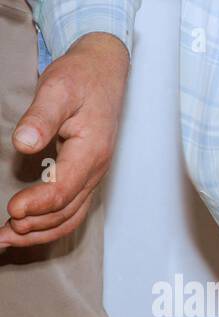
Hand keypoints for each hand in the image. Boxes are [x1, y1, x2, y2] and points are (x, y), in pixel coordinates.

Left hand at [0, 33, 129, 248]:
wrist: (105, 73)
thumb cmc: (83, 79)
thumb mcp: (58, 89)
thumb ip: (41, 117)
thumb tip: (24, 142)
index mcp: (91, 152)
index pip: (65, 189)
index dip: (38, 204)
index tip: (13, 210)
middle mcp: (95, 171)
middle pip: (67, 212)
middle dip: (35, 228)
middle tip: (3, 235)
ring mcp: (92, 176)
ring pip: (71, 217)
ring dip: (41, 233)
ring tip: (10, 240)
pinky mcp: (85, 176)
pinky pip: (72, 210)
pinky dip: (51, 225)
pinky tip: (30, 229)